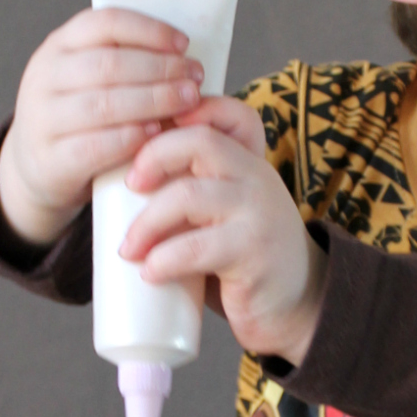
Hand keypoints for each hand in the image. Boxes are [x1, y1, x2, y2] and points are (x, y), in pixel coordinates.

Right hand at [0, 8, 205, 246]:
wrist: (36, 166)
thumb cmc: (81, 116)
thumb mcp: (90, 79)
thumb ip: (126, 62)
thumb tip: (185, 56)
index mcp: (60, 45)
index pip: (105, 23)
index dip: (149, 30)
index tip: (184, 45)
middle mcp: (45, 76)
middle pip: (108, 64)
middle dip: (160, 69)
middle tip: (195, 78)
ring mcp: (42, 118)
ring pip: (103, 104)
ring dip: (153, 101)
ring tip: (188, 102)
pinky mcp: (50, 159)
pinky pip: (95, 146)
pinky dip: (130, 138)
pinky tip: (157, 133)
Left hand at [120, 97, 325, 365]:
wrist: (298, 306)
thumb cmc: (246, 258)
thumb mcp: (226, 212)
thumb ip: (194, 188)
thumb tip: (119, 177)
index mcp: (250, 163)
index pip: (228, 113)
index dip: (185, 110)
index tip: (147, 134)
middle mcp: (258, 179)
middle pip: (200, 141)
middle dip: (152, 157)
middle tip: (128, 186)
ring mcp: (259, 214)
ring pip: (189, 196)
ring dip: (147, 223)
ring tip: (129, 249)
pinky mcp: (254, 254)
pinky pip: (196, 248)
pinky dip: (163, 260)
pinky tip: (150, 272)